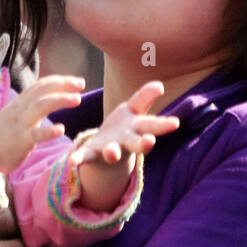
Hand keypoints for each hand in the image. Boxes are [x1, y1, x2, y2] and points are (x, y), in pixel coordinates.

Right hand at [0, 75, 85, 175]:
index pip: (41, 86)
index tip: (77, 82)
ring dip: (60, 100)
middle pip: (43, 92)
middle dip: (63, 85)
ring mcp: (19, 125)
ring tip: (77, 99)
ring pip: (41, 106)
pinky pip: (35, 134)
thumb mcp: (15, 116)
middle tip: (82, 84)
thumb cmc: (0, 137)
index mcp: (19, 104)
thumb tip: (46, 101)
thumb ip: (29, 108)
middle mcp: (20, 110)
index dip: (59, 81)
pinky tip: (61, 130)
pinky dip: (48, 131)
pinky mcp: (19, 141)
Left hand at [68, 81, 179, 211]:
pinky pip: (85, 157)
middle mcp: (126, 141)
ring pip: (113, 152)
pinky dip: (79, 159)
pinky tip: (71, 161)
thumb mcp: (135, 111)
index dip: (163, 124)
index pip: (151, 124)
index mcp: (137, 128)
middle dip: (143, 143)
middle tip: (149, 142)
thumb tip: (160, 85)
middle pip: (137, 143)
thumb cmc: (126, 127)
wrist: (107, 152)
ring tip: (111, 153)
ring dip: (112, 152)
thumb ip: (145, 98)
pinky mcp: (92, 154)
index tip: (175, 123)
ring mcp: (109, 149)